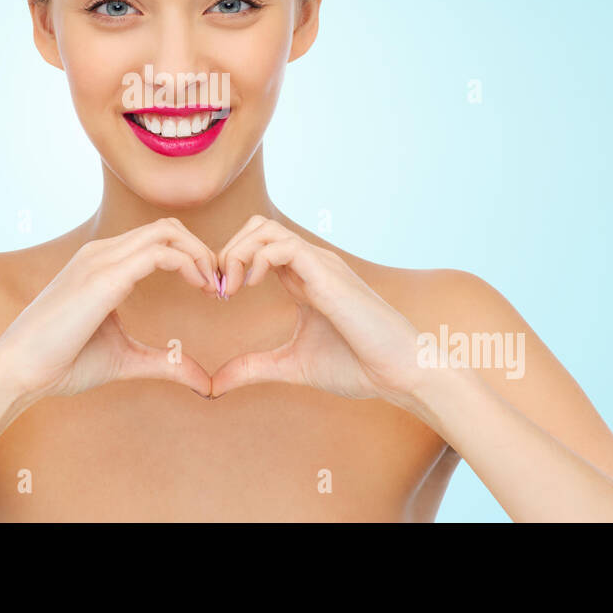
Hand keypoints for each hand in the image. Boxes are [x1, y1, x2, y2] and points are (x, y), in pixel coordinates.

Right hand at [0, 218, 220, 403]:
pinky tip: (201, 287)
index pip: (158, 239)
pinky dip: (189, 263)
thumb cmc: (61, 362)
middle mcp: (102, 253)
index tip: (213, 289)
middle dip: (202, 250)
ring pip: (166, 231)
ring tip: (214, 286)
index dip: (193, 257)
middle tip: (222, 285)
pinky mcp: (104, 278)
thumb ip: (165, 362)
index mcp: (103, 264)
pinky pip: (158, 253)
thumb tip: (203, 381)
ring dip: (200, 254)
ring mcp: (101, 261)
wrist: (18, 370)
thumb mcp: (125, 359)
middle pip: (167, 227)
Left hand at [209, 216, 428, 409]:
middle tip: (217, 289)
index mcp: (303, 279)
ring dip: (236, 252)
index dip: (229, 264)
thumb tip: (212, 385)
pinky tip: (248, 286)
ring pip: (265, 229)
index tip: (217, 296)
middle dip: (226, 251)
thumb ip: (253, 369)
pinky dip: (256, 259)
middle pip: (255, 228)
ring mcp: (320, 265)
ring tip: (229, 287)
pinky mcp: (327, 274)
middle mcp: (310, 264)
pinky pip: (283, 246)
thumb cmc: (358, 365)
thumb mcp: (292, 366)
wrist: (400, 371)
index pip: (257, 247)